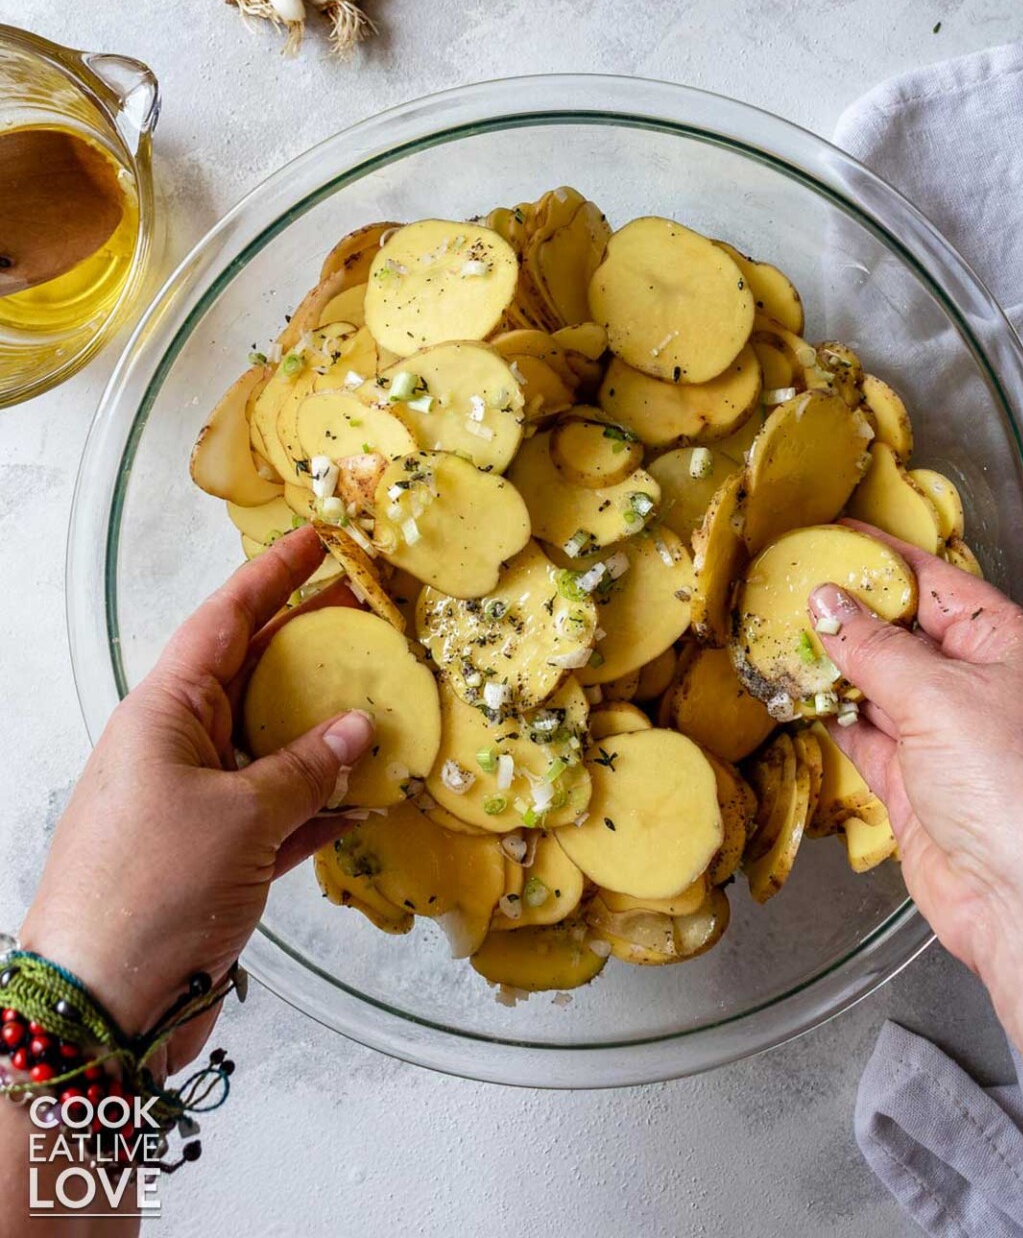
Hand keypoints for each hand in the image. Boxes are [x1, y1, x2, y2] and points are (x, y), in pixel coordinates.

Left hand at [20, 527, 372, 1065]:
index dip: (271, 576)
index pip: (224, 622)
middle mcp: (179, 748)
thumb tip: (361, 727)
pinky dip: (326, 802)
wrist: (102, 1011)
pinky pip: (285, 810)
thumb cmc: (151, 890)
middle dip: (315, 643)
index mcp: (165, 714)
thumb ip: (306, 768)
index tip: (317, 536)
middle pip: (256, 676)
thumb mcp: (237, 817)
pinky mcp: (220, 858)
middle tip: (377, 610)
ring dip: (332, 730)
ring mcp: (200, 804)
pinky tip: (375, 794)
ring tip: (394, 695)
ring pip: (278, 745)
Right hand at [807, 526, 1022, 999]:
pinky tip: (798, 695)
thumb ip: (876, 649)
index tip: (831, 534)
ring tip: (777, 634)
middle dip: (849, 611)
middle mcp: (982, 687)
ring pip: (879, 685)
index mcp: (1009, 645)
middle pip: (904, 632)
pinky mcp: (917, 786)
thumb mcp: (942, 697)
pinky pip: (866, 736)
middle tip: (786, 585)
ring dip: (832, 665)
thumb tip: (828, 604)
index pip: (937, 582)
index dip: (882, 557)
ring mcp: (949, 739)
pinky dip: (831, 717)